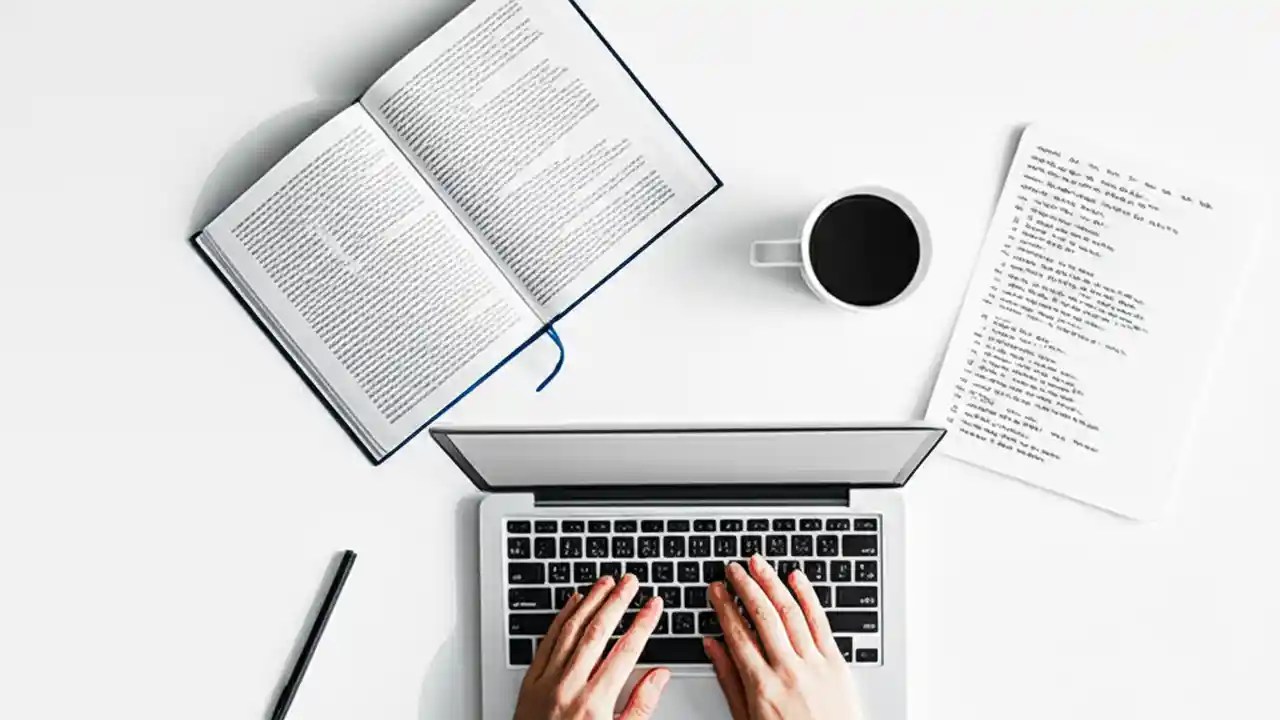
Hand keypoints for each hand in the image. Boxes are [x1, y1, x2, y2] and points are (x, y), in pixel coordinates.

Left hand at [514, 573, 670, 719]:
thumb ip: (640, 706)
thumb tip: (659, 676)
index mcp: (594, 705)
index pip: (625, 652)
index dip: (643, 624)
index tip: (654, 605)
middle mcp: (568, 689)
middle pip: (596, 632)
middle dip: (616, 601)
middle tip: (630, 581)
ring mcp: (545, 683)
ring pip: (570, 631)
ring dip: (590, 602)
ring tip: (605, 583)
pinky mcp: (529, 684)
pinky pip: (546, 642)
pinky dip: (560, 618)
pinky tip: (572, 603)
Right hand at [704, 555, 858, 719]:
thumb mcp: (747, 719)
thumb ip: (729, 680)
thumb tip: (712, 646)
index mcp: (761, 686)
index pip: (737, 634)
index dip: (723, 607)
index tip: (715, 590)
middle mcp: (788, 671)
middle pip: (762, 616)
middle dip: (744, 587)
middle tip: (732, 569)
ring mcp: (815, 665)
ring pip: (790, 612)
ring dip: (771, 582)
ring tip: (757, 564)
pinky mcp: (837, 663)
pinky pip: (820, 621)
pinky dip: (808, 596)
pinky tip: (796, 578)